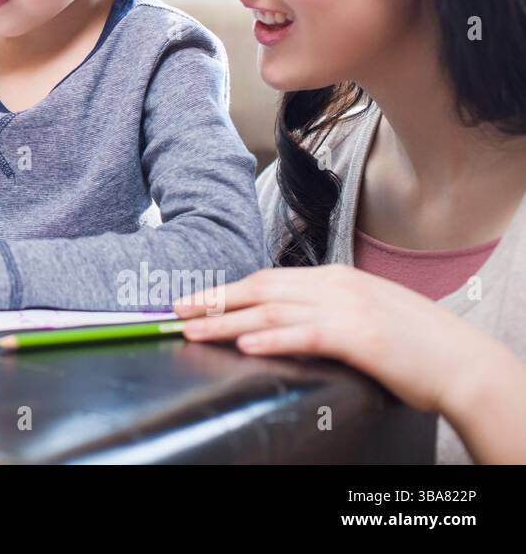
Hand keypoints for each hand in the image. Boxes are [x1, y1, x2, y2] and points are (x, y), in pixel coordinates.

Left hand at [174, 264, 484, 414]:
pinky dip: (271, 339)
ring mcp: (346, 309)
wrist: (461, 360)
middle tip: (177, 312)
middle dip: (214, 301)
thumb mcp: (362, 311)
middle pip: (259, 289)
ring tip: (195, 331)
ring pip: (271, 312)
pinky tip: (246, 344)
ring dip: (228, 322)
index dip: (226, 290)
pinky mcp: (359, 337)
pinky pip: (305, 335)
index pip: (266, 279)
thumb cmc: (412, 342)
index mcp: (333, 277)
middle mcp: (334, 286)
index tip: (195, 301)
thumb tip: (283, 318)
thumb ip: (323, 309)